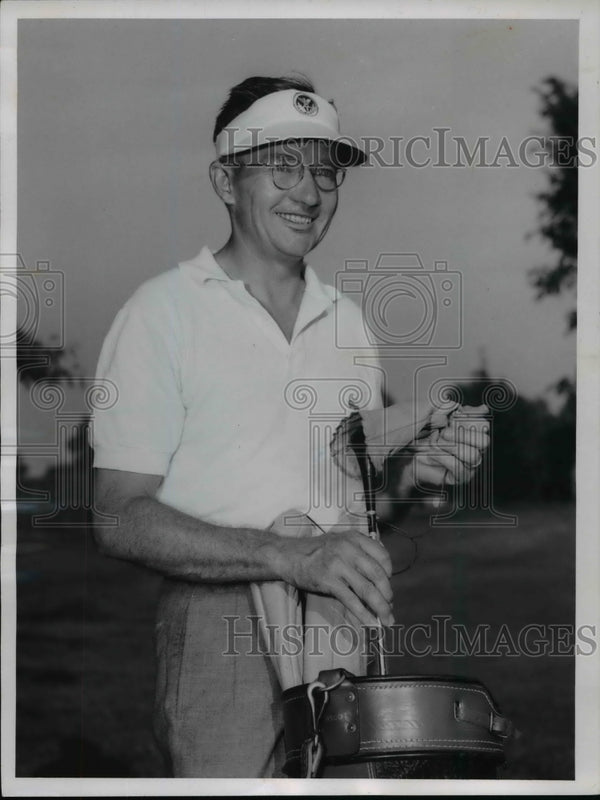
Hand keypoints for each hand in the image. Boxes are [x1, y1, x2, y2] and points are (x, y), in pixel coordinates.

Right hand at [273, 528, 393, 627]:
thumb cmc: (315, 552)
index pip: (382, 556)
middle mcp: (349, 549)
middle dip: (387, 595)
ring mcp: (338, 564)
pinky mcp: (328, 580)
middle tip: (389, 608)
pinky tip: (370, 624)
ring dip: (381, 608)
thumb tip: (378, 585)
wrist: (288, 555)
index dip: (389, 574)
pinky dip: (364, 615)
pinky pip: (352, 601)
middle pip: (378, 575)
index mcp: (354, 538)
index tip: (387, 586)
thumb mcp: (339, 544)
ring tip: (386, 620)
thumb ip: (358, 557)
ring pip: (368, 590)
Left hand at [399, 404, 490, 493]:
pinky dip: (444, 459)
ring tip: (436, 443)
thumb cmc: (419, 430)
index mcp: (470, 428)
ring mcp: (467, 462)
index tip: (453, 418)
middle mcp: (472, 445)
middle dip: (463, 435)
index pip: (483, 424)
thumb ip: (459, 408)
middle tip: (444, 433)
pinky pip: (460, 469)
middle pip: (484, 441)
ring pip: (474, 456)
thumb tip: (484, 409)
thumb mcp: (436, 412)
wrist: (402, 450)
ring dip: (453, 448)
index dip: (469, 421)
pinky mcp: (459, 476)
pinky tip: (432, 454)